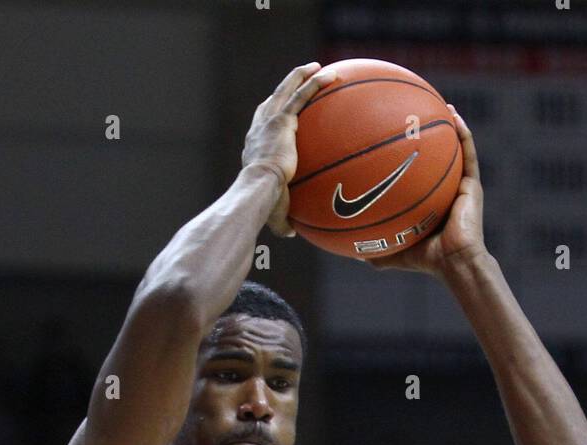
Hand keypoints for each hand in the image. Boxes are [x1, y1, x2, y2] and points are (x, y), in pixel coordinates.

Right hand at [242, 62, 337, 236]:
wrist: (260, 189)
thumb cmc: (263, 205)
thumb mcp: (274, 214)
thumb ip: (283, 220)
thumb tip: (292, 234)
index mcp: (255, 147)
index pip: (262, 127)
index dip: (270, 117)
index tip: (280, 114)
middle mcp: (260, 128)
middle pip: (274, 100)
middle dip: (286, 87)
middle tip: (299, 79)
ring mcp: (271, 120)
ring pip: (288, 90)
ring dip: (302, 76)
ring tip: (317, 68)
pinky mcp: (283, 119)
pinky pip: (303, 95)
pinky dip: (316, 83)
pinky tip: (331, 75)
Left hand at [364, 109, 486, 276]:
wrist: (454, 262)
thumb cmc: (426, 259)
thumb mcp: (392, 252)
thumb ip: (372, 251)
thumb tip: (347, 252)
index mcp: (427, 200)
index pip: (414, 173)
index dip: (403, 156)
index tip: (390, 137)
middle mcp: (443, 189)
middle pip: (433, 156)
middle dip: (423, 135)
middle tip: (409, 115)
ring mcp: (459, 185)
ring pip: (453, 148)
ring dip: (446, 125)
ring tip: (436, 103)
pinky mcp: (472, 184)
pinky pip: (468, 152)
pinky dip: (462, 132)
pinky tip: (453, 114)